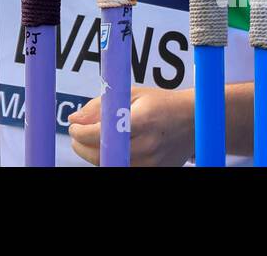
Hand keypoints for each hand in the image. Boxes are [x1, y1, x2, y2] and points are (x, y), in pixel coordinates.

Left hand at [67, 87, 194, 166]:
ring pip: (109, 165)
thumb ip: (102, 106)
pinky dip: (110, 160)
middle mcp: (147, 146)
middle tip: (77, 135)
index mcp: (142, 121)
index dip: (81, 132)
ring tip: (91, 141)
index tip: (74, 126)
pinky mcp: (154, 172)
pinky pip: (122, 169)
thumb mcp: (132, 95)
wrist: (192, 121)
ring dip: (94, 154)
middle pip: (101, 155)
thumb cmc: (161, 104)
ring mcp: (151, 163)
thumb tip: (74, 118)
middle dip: (81, 146)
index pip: (101, 134)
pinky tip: (109, 149)